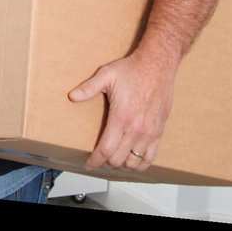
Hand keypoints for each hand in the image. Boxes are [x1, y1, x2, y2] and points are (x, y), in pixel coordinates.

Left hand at [69, 49, 174, 172]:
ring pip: (134, 162)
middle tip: (97, 160)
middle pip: (118, 159)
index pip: (106, 149)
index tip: (88, 164)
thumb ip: (88, 87)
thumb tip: (72, 96)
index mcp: (122, 117)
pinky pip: (151, 158)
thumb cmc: (132, 70)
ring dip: (122, 165)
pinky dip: (140, 164)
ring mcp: (150, 132)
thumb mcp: (106, 75)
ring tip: (112, 160)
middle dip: (105, 163)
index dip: (95, 160)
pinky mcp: (159, 132)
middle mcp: (137, 129)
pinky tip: (131, 160)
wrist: (157, 66)